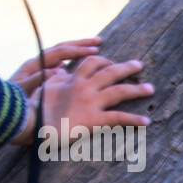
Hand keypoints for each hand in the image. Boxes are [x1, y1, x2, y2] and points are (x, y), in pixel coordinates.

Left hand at [9, 37, 102, 92]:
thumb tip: (60, 69)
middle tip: (99, 41)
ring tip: (94, 50)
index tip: (94, 50)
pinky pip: (57, 67)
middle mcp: (36, 64)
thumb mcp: (22, 91)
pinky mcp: (39, 79)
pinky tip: (79, 67)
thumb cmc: (10, 104)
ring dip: (76, 52)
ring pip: (60, 56)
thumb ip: (39, 79)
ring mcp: (38, 70)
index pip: (59, 52)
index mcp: (34, 65)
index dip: (77, 50)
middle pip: (61, 49)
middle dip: (80, 44)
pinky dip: (69, 64)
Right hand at [11, 55, 152, 145]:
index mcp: (73, 79)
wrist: (32, 123)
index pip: (92, 63)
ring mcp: (91, 102)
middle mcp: (85, 87)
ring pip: (120, 91)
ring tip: (150, 88)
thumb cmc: (35, 107)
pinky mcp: (94, 119)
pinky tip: (146, 122)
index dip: (103, 60)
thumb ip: (56, 78)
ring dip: (136, 89)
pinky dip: (133, 120)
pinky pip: (118, 118)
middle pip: (110, 72)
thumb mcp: (44, 87)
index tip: (110, 61)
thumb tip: (61, 69)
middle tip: (139, 65)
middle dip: (126, 67)